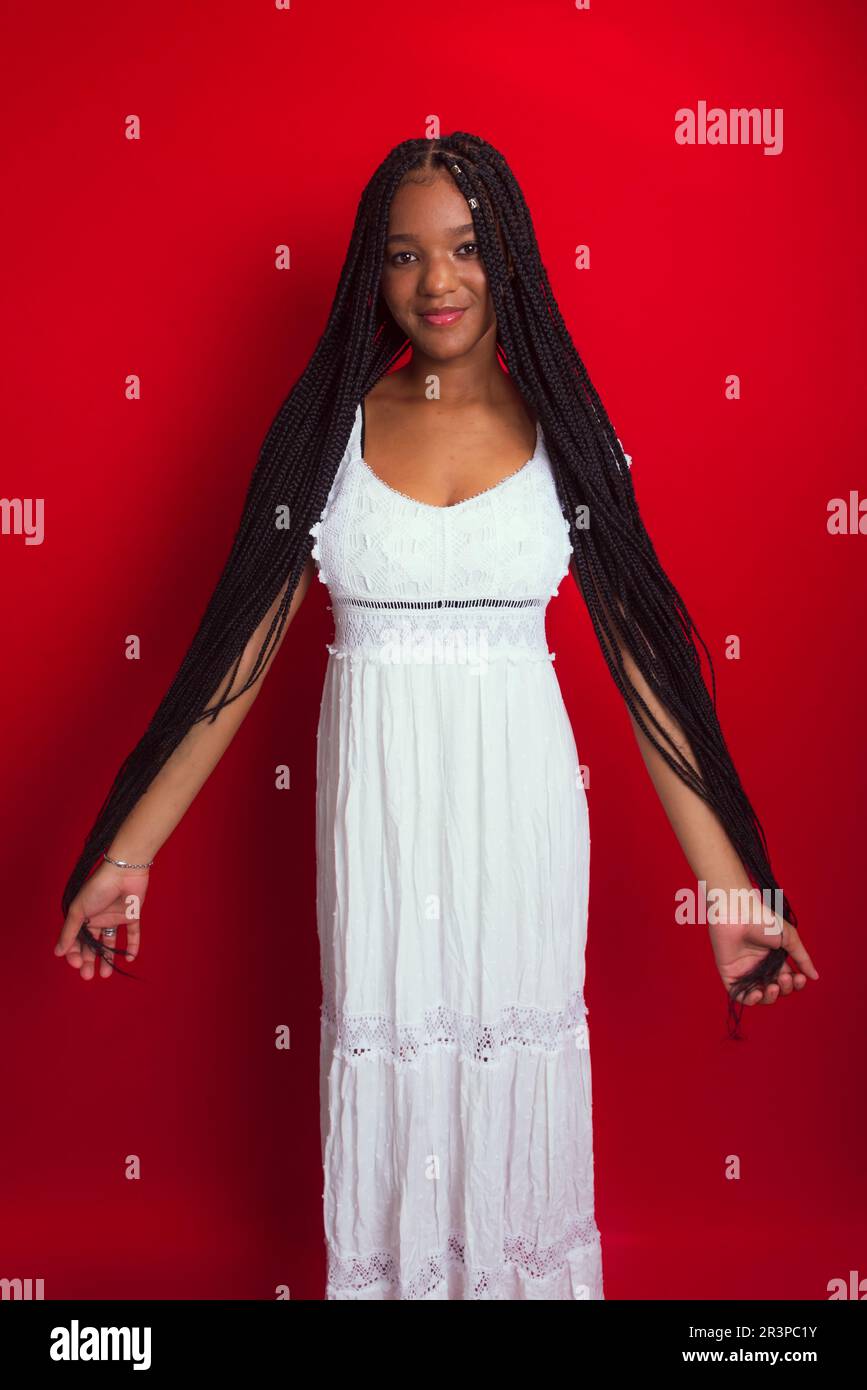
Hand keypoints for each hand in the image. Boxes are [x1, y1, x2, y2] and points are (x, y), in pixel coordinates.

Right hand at [54, 860, 148, 979]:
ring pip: (111, 942)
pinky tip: (130, 958)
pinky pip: (132, 934)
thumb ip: (69, 932)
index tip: (77, 964)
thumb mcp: (78, 911)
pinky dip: (132, 946)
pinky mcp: (132, 915)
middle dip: (89, 961)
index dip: (75, 954)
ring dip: (108, 958)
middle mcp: (98, 918)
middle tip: (89, 976)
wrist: (124, 872)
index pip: (77, 940)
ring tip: (107, 974)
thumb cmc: (97, 888)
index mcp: (83, 916)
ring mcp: (115, 917)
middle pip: (92, 944)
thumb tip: (57, 953)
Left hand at [709, 904, 818, 1006]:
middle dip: (784, 989)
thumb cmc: (763, 920)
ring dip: (770, 997)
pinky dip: (750, 1000)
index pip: (788, 979)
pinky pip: (739, 995)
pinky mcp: (729, 974)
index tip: (800, 978)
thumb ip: (802, 958)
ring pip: (759, 996)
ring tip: (773, 987)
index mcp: (773, 959)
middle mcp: (759, 967)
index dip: (796, 983)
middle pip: (776, 989)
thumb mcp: (789, 939)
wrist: (739, 912)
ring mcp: (744, 971)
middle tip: (784, 977)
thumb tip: (815, 977)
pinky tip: (758, 993)